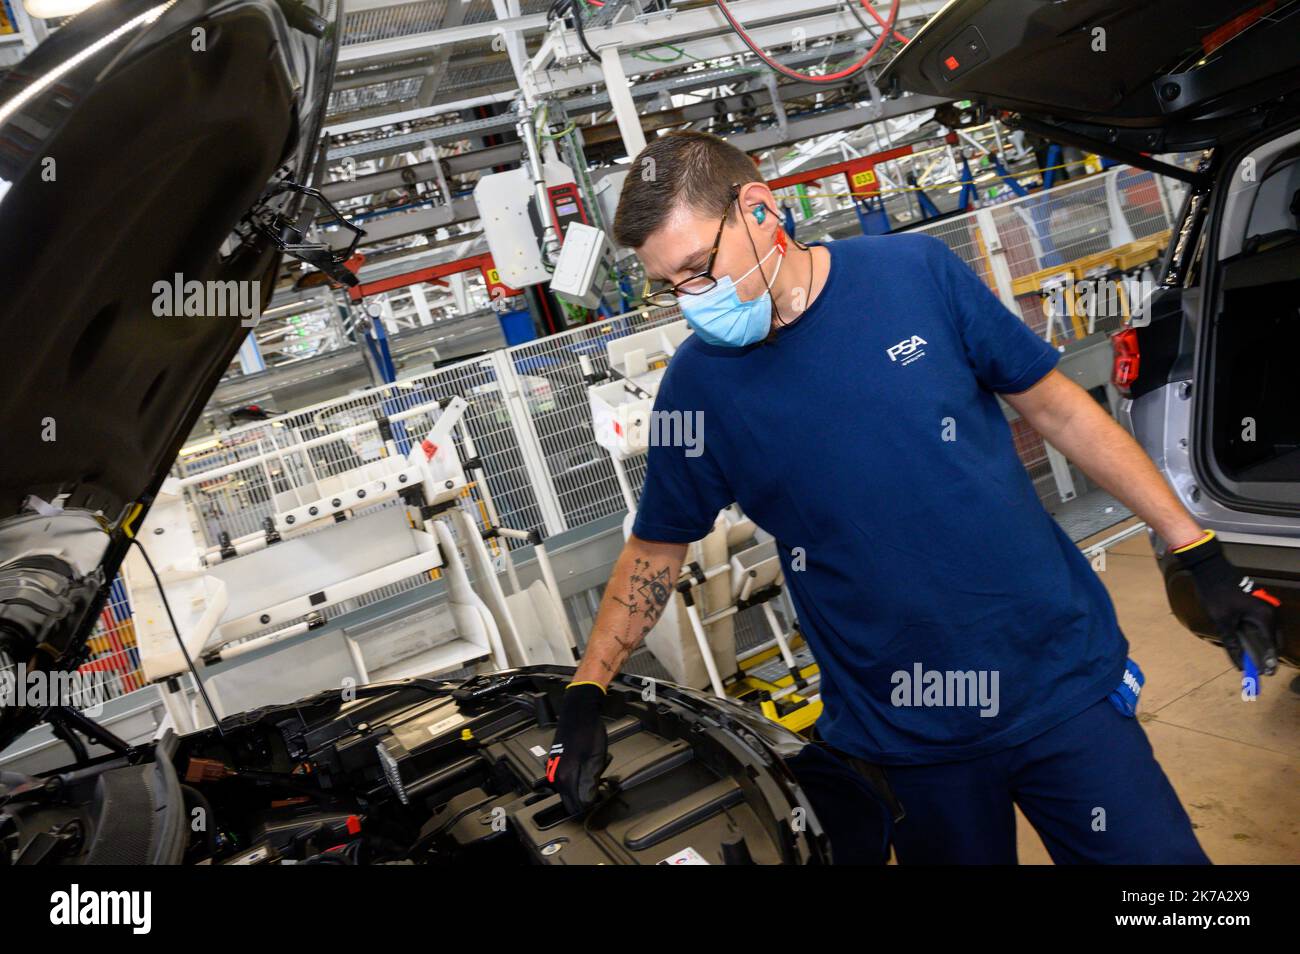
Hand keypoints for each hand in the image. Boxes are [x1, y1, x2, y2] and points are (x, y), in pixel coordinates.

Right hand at [546, 681, 609, 814]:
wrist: (578, 712)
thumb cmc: (588, 732)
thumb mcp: (595, 760)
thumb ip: (590, 784)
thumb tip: (588, 802)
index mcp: (566, 778)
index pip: (577, 806)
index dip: (591, 804)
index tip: (601, 795)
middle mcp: (556, 778)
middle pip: (571, 801)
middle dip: (586, 796)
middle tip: (600, 783)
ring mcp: (554, 770)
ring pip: (570, 790)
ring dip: (583, 786)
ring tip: (596, 770)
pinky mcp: (556, 764)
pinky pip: (567, 780)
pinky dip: (578, 777)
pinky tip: (588, 764)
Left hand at [1171, 532, 1280, 674]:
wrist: (1211, 568)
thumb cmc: (1216, 593)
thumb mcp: (1222, 621)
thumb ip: (1232, 643)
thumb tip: (1238, 662)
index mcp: (1265, 617)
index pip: (1272, 646)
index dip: (1268, 662)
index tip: (1265, 675)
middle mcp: (1269, 611)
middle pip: (1272, 640)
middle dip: (1266, 655)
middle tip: (1258, 669)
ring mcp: (1264, 606)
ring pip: (1266, 631)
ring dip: (1261, 644)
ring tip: (1252, 659)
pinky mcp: (1257, 603)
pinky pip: (1260, 623)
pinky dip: (1256, 634)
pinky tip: (1246, 642)